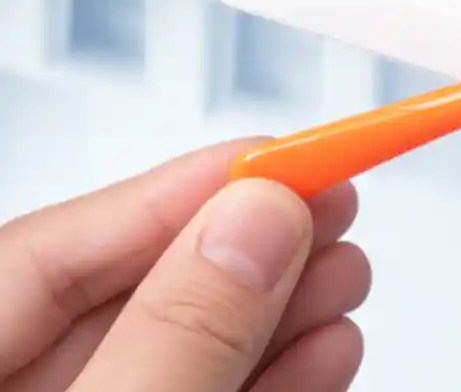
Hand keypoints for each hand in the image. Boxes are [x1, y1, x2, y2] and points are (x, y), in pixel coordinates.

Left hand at [0, 139, 370, 391]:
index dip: (175, 194)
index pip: (46, 251)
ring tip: (349, 276)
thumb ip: (174, 333)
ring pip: (172, 351)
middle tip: (335, 206)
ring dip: (274, 314)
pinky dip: (269, 379)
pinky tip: (326, 350)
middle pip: (120, 295)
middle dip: (243, 249)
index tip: (284, 157)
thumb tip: (256, 222)